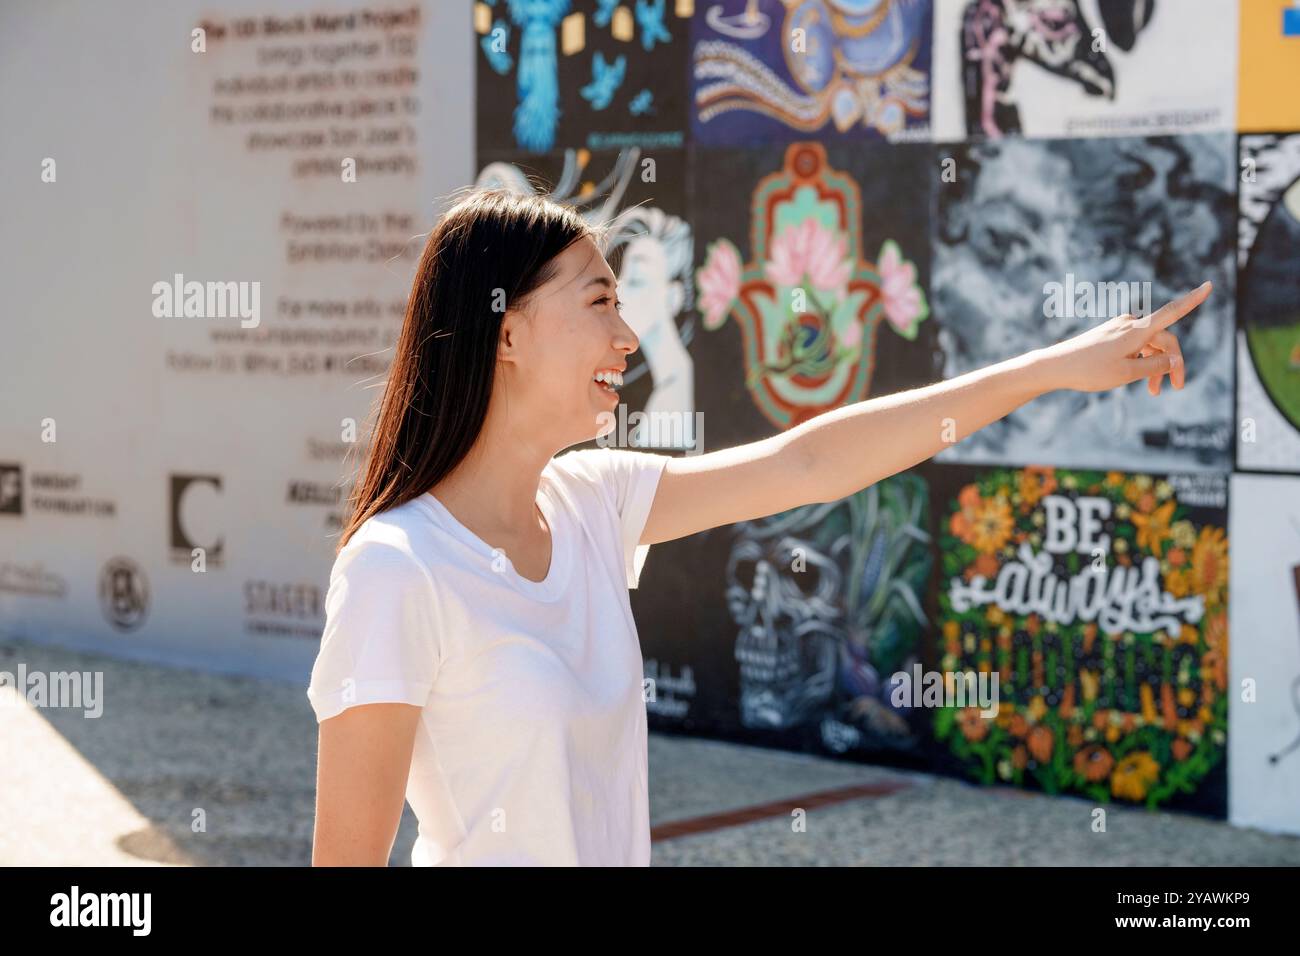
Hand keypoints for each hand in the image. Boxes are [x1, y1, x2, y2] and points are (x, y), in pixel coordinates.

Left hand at [1035, 282, 1211, 394]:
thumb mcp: (1127, 373)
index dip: (1193, 300)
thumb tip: (1175, 358)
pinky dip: (1141, 361)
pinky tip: (1137, 377)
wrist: (1056, 367)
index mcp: (1137, 330)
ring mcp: (1119, 328)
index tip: (1210, 285)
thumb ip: (1155, 365)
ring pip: (1149, 345)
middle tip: (1176, 387)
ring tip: (1153, 391)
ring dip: (1155, 366)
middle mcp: (1130, 324)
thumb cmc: (1090, 371)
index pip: (1172, 312)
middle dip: (1172, 363)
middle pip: (1164, 340)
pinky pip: (1135, 346)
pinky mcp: (1110, 335)